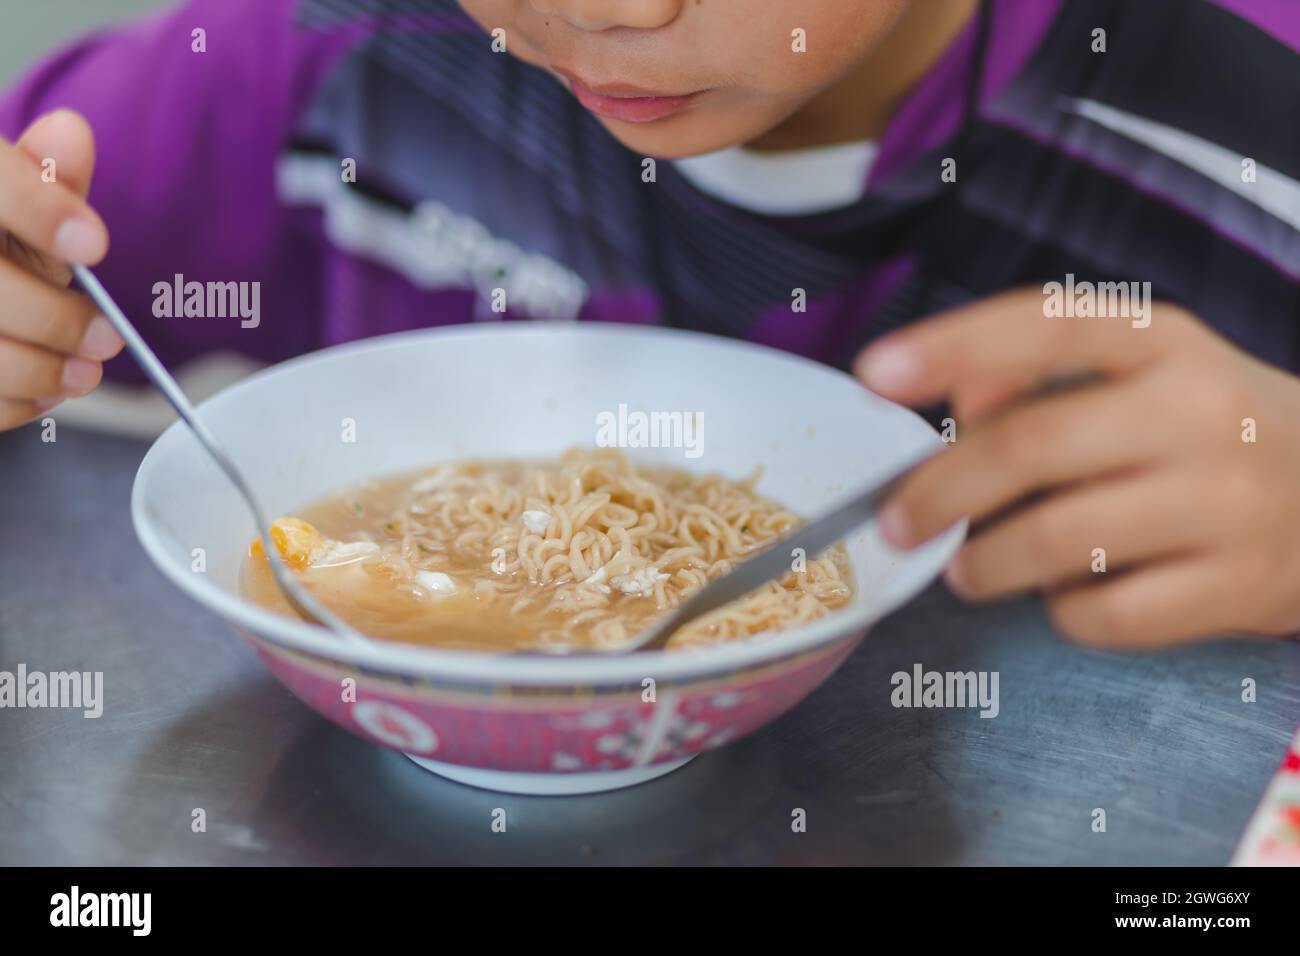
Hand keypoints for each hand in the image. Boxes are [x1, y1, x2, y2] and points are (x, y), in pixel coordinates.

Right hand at [0, 109, 119, 429]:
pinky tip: (43, 393)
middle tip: (107, 339)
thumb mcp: (7, 202)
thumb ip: (44, 177)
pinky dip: (10, 402)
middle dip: (52, 319)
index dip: (36, 208)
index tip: (96, 244)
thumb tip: (72, 135)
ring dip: (35, 370)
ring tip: (84, 374)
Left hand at [854, 289, 1299, 647]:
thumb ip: (1042, 376)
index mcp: (1163, 342)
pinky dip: (1063, 613)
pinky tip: (1064, 596)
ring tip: (966, 569)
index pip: (1046, 324)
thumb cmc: (1205, 430)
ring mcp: (1226, 502)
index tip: (873, 372)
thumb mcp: (1142, 373)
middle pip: (1032, 446)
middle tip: (894, 523)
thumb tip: (959, 402)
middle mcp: (1198, 411)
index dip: (952, 345)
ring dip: (986, 564)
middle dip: (939, 493)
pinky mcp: (1237, 586)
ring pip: (1060, 541)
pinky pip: (1108, 614)